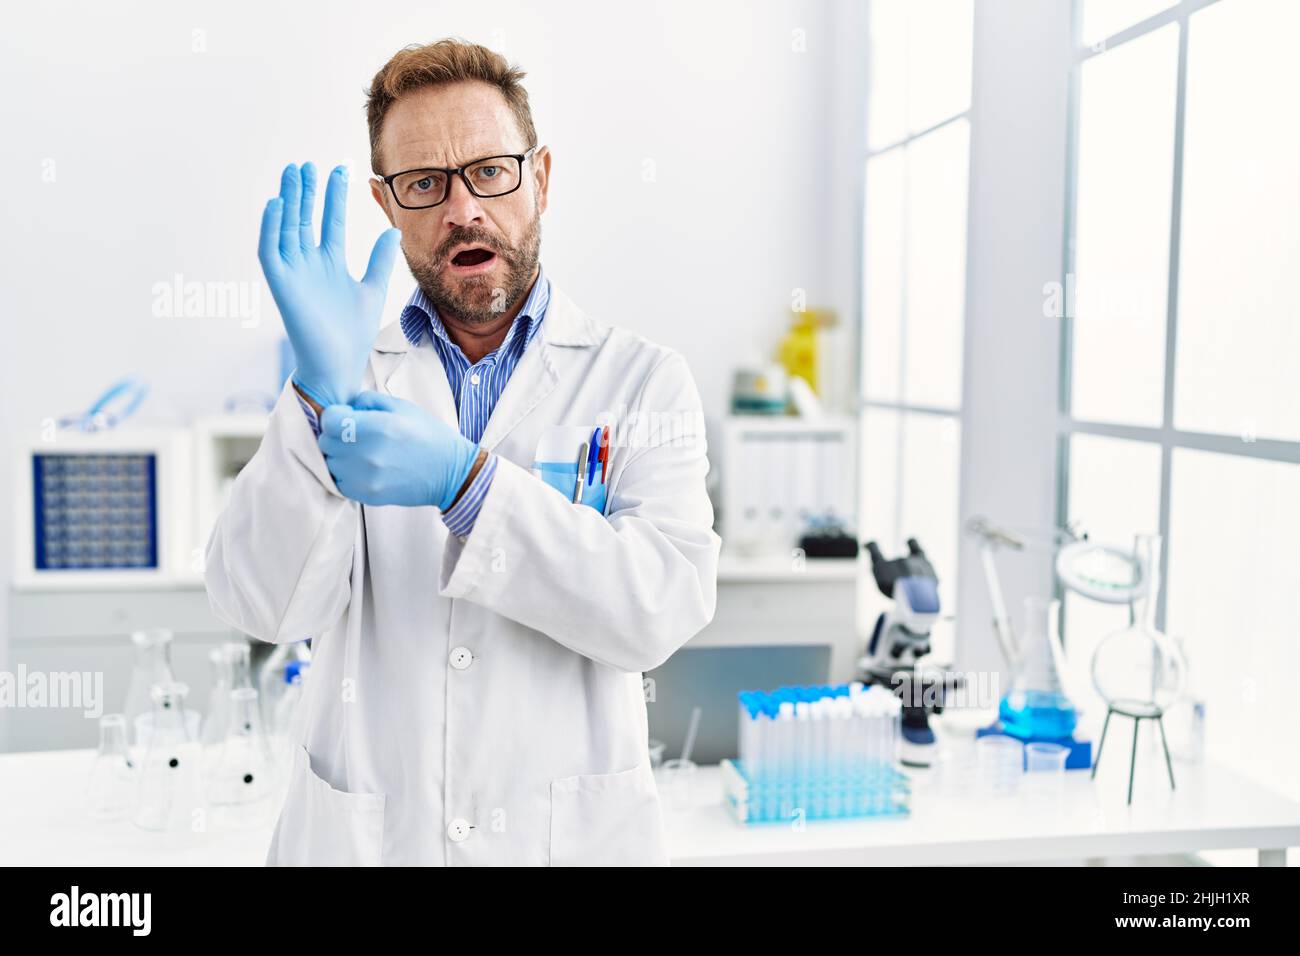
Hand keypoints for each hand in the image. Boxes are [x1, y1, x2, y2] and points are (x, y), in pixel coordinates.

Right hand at [258, 162, 402, 407]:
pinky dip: (272, 228)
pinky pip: (271, 252)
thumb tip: (393, 232)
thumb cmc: (353, 333)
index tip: (338, 170)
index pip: (331, 221)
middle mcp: (310, 264)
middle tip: (308, 164)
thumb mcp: (373, 289)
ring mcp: (294, 273)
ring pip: (288, 228)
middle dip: (307, 191)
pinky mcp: (282, 286)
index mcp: (331, 263)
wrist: (340, 365)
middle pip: (305, 219)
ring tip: (293, 173)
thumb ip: (380, 260)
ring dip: (289, 201)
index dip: (333, 196)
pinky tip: (277, 204)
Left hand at [318, 391, 480, 509]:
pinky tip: (364, 469)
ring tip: (361, 453)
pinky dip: (346, 475)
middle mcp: (368, 453)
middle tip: (354, 435)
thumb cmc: (428, 436)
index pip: (329, 421)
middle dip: (336, 436)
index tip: (345, 417)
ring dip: (340, 456)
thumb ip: (369, 400)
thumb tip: (346, 407)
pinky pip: (339, 482)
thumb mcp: (402, 407)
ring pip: (330, 463)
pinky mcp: (367, 495)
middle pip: (326, 442)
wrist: (450, 473)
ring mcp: (366, 477)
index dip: (334, 416)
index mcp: (377, 426)